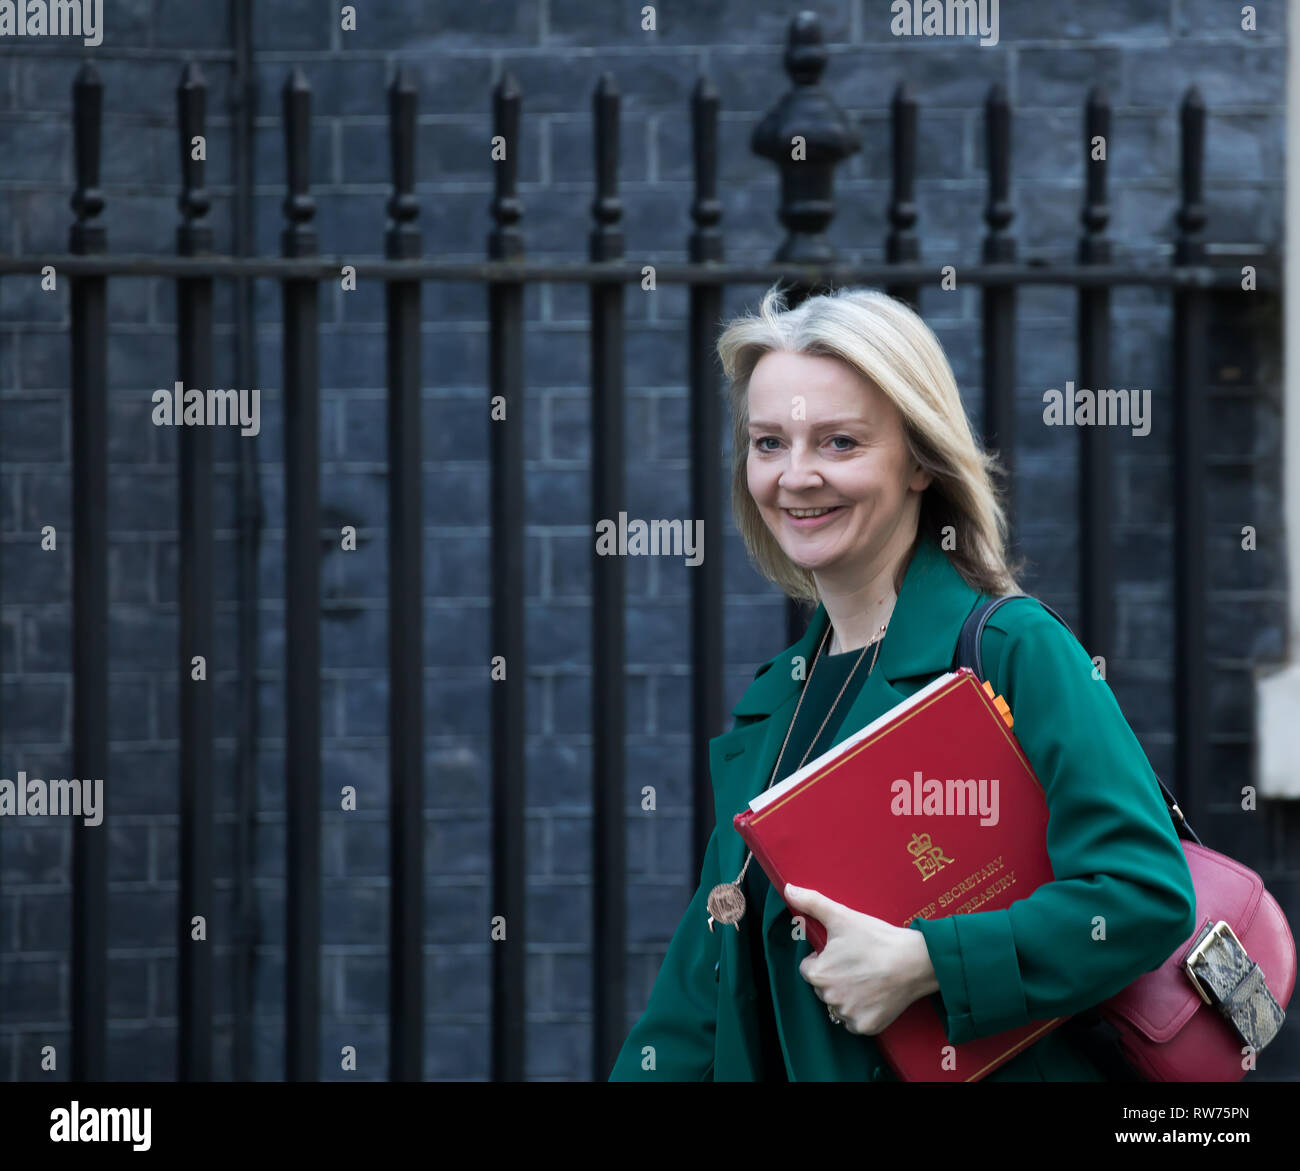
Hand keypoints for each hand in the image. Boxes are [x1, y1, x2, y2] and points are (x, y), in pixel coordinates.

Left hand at [784, 883, 938, 1035]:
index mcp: (818, 974)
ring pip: (838, 1005)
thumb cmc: (876, 939)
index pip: (808, 969)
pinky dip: (862, 1011)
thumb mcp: (841, 916)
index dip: (823, 959)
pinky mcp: (866, 1026)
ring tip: (867, 978)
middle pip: (823, 988)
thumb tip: (788, 889)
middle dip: (834, 977)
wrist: (915, 961)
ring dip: (847, 995)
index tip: (842, 952)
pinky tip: (874, 995)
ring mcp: (848, 1014)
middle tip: (857, 964)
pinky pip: (855, 1021)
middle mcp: (829, 998)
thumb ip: (811, 902)